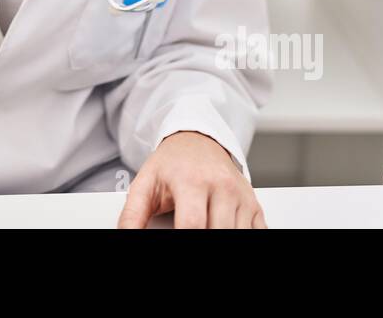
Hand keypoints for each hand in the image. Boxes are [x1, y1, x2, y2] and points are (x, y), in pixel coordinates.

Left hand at [117, 131, 266, 228]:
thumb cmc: (171, 164)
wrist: (197, 141)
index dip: (183, 240)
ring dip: (220, 236)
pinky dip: (241, 235)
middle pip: (218, 232)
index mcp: (192, 181)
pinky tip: (221, 226)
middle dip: (203, 239)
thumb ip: (132, 214)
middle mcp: (221, 186)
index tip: (173, 241)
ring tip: (203, 226)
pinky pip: (257, 232)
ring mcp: (242, 195)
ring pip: (237, 234)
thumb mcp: (145, 183)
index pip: (193, 225)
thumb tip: (126, 235)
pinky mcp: (254, 204)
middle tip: (188, 229)